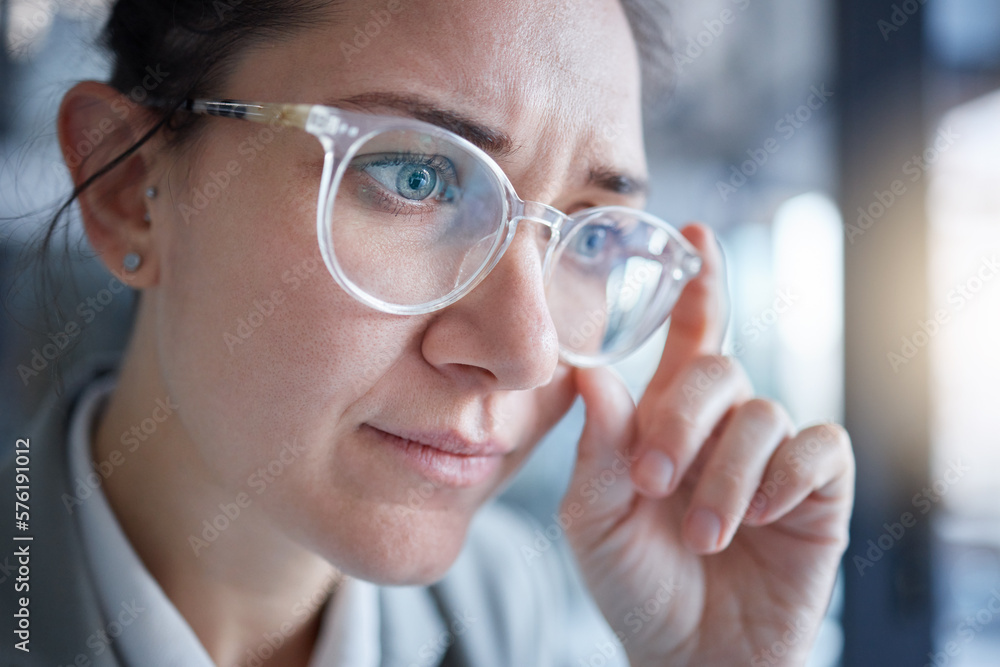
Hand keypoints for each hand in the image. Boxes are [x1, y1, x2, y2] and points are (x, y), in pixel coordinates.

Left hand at [562, 224, 854, 665]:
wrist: (687, 656)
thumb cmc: (637, 583)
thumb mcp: (595, 519)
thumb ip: (597, 449)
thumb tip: (590, 372)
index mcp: (668, 422)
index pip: (690, 340)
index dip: (696, 287)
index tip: (692, 235)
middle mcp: (724, 427)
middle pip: (717, 367)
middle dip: (681, 417)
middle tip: (653, 479)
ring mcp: (773, 456)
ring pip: (760, 412)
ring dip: (723, 476)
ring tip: (700, 533)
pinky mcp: (819, 490)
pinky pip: (816, 450)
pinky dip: (781, 481)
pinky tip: (759, 518)